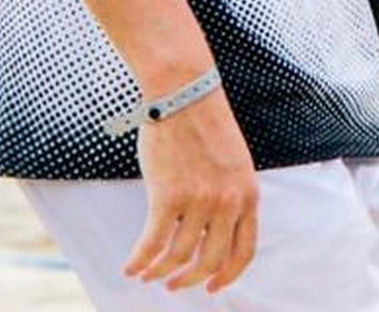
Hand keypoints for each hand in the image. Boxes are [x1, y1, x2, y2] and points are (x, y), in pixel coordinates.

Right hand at [124, 89, 258, 294]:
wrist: (184, 90)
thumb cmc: (203, 122)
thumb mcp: (233, 162)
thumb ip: (229, 195)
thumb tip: (210, 231)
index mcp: (248, 194)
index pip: (245, 251)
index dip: (228, 276)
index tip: (213, 288)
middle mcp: (228, 202)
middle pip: (211, 261)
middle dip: (191, 279)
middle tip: (174, 285)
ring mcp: (199, 201)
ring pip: (179, 257)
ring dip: (160, 272)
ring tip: (148, 275)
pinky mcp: (168, 197)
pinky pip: (153, 244)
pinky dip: (140, 261)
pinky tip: (130, 267)